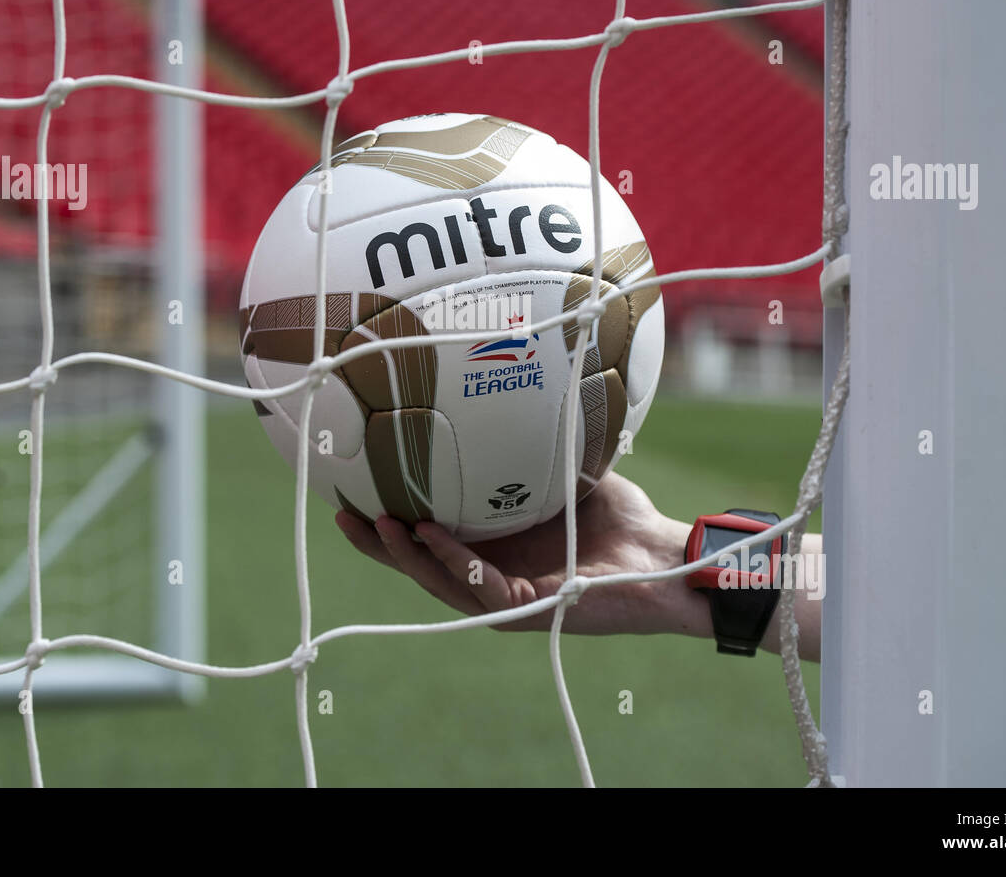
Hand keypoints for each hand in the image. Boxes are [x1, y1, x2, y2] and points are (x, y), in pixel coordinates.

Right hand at [334, 472, 706, 634]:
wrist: (663, 556)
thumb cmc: (622, 518)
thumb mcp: (567, 473)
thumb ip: (534, 448)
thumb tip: (512, 394)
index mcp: (496, 550)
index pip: (431, 541)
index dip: (392, 524)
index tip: (356, 494)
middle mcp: (494, 576)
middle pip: (420, 565)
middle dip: (379, 545)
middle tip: (343, 515)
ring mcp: (507, 598)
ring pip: (438, 580)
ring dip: (404, 554)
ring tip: (375, 524)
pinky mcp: (528, 610)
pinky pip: (480, 586)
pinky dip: (451, 560)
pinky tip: (428, 534)